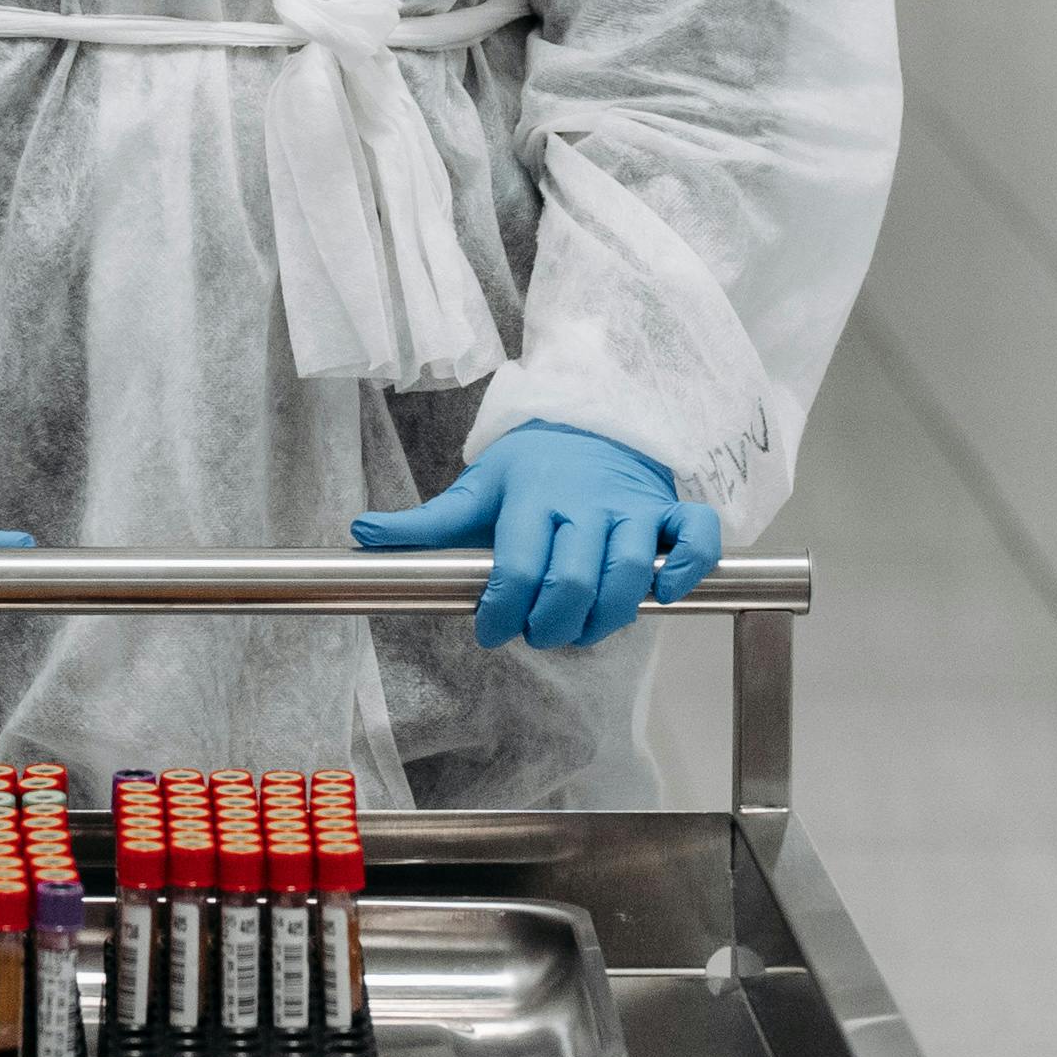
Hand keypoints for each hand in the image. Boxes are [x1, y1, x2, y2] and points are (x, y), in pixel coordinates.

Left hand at [350, 423, 720, 648]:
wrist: (592, 421)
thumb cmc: (531, 468)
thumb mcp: (477, 488)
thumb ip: (425, 522)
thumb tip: (360, 531)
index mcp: (532, 498)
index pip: (518, 567)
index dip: (502, 612)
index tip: (489, 630)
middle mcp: (585, 502)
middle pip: (575, 580)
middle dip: (551, 626)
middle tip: (536, 635)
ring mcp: (633, 507)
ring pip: (633, 571)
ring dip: (609, 617)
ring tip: (584, 629)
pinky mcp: (671, 510)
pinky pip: (696, 537)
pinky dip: (688, 570)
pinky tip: (665, 595)